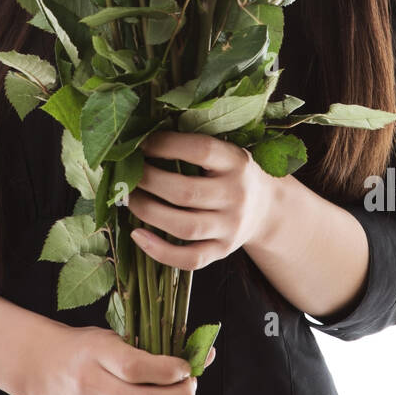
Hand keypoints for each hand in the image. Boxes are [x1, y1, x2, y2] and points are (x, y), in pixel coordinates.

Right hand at [33, 323, 215, 394]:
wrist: (43, 366)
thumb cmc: (86, 348)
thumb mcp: (115, 336)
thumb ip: (155, 347)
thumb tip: (206, 354)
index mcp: (97, 354)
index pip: (135, 368)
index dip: (168, 371)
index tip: (185, 368)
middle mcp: (90, 386)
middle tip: (191, 391)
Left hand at [127, 130, 277, 270]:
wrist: (266, 209)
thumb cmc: (232, 174)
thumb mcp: (225, 152)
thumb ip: (193, 146)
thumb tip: (142, 136)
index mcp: (237, 162)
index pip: (201, 151)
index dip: (166, 145)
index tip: (141, 143)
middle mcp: (236, 196)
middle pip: (186, 192)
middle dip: (149, 181)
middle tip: (128, 174)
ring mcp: (230, 227)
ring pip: (184, 226)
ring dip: (148, 212)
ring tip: (129, 199)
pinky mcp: (222, 251)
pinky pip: (190, 258)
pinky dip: (160, 251)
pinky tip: (137, 235)